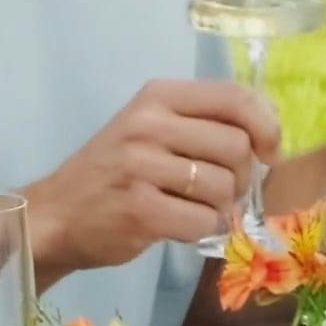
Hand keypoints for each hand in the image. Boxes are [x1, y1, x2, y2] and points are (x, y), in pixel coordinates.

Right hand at [22, 79, 280, 279]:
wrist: (56, 214)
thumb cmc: (114, 172)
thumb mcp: (150, 128)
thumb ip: (202, 122)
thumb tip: (269, 135)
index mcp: (157, 96)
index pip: (235, 97)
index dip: (267, 126)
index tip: (269, 151)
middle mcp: (148, 124)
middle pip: (237, 147)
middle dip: (241, 176)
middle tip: (221, 189)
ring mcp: (141, 166)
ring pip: (223, 187)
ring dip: (220, 207)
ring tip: (193, 207)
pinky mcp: (140, 209)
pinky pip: (204, 221)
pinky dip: (202, 229)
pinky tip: (179, 225)